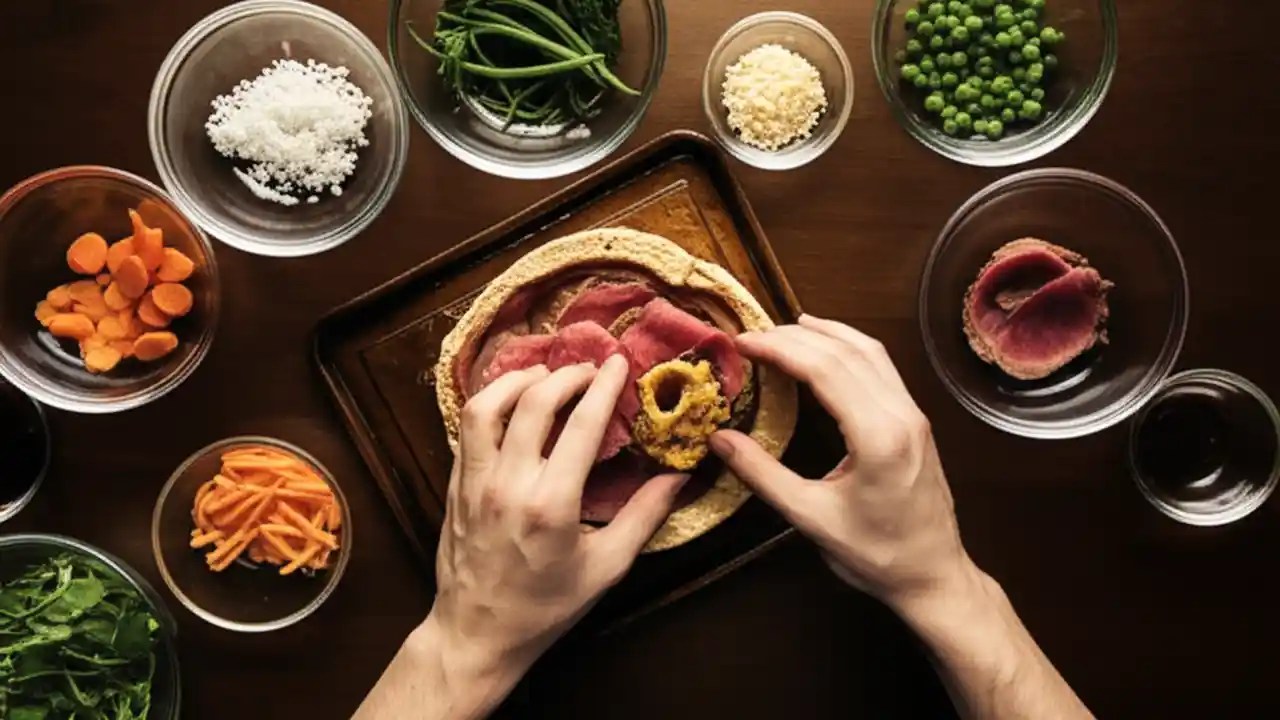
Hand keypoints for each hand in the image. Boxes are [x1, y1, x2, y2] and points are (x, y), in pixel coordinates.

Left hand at [427, 356, 687, 703]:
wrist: (477, 633)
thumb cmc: (546, 607)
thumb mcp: (606, 568)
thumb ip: (644, 516)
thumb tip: (680, 475)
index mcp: (551, 505)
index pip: (581, 426)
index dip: (602, 387)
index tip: (617, 363)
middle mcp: (508, 485)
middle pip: (532, 403)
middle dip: (564, 375)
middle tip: (587, 369)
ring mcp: (474, 482)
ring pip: (485, 406)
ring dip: (516, 380)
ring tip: (543, 376)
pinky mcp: (455, 485)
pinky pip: (467, 429)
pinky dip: (491, 403)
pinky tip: (512, 402)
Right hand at [710, 315, 973, 611]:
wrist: (934, 576)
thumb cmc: (875, 555)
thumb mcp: (810, 518)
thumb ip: (762, 474)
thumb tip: (718, 439)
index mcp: (878, 436)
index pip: (824, 369)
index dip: (780, 349)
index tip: (743, 342)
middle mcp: (902, 415)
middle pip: (846, 352)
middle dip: (796, 337)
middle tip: (754, 335)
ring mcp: (914, 415)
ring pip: (870, 352)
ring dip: (828, 333)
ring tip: (788, 327)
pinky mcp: (916, 421)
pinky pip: (883, 368)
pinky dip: (851, 347)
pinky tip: (830, 347)